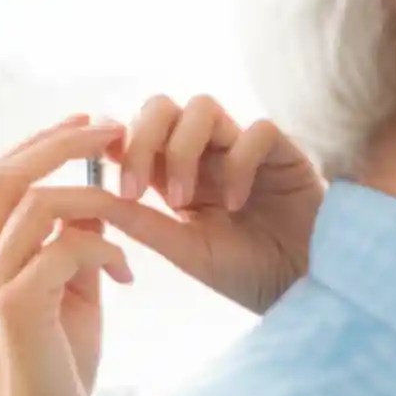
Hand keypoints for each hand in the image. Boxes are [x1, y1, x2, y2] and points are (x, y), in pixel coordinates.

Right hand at [0, 116, 133, 395]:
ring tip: (135, 214)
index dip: (43, 141)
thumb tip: (99, 205)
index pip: (0, 175)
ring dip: (96, 198)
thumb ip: (74, 248)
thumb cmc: (57, 370)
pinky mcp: (14, 307)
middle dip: (63, 141)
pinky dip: (106, 251)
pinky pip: (67, 248)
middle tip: (113, 128)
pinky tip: (127, 277)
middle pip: (9, 172)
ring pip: (39, 204)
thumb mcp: (69, 296)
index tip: (90, 123)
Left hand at [113, 95, 324, 312]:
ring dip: (182, 150)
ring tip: (183, 201)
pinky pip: (255, 130)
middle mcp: (204, 152)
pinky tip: (234, 204)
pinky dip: (236, 164)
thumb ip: (142, 223)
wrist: (302, 289)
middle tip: (136, 190)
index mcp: (171, 172)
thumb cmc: (242, 272)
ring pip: (201, 107)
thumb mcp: (182, 251)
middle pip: (160, 106)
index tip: (104, 171)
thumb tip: (93, 198)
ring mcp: (241, 147)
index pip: (136, 131)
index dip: (116, 139)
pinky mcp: (281, 151)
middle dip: (141, 140)